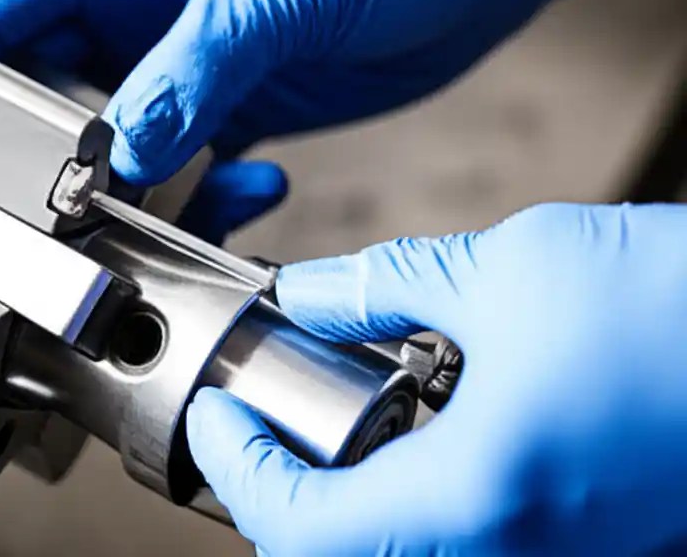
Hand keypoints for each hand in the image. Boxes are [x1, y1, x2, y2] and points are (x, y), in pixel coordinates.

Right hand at [0, 0, 600, 189]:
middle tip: (65, 195)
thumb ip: (185, 76)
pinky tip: (250, 183)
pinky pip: (182, 166)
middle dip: (46, 147)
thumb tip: (118, 156)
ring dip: (128, 184)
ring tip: (158, 206)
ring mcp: (178, 52)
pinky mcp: (229, 99)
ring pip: (109, 138)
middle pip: (39, 83)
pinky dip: (201, 196)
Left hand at [188, 203, 686, 555]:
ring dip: (341, 502)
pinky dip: (407, 501)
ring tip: (324, 422)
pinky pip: (458, 541)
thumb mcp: (514, 269)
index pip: (299, 526)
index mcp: (477, 498)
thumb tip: (312, 291)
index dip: (236, 469)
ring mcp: (551, 555)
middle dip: (278, 496)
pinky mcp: (582, 542)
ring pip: (396, 554)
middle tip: (255, 423)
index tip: (215, 413)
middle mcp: (511, 552)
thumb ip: (387, 285)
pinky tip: (413, 432)